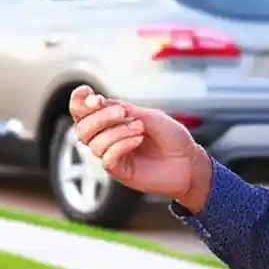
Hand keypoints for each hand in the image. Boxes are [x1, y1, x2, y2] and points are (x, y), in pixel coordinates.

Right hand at [67, 85, 212, 211]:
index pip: (82, 111)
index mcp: (112, 120)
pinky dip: (120, 145)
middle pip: (82, 128)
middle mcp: (107, 137)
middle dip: (99, 117)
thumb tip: (104, 104)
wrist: (189, 162)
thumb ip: (128, 110)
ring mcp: (112, 155)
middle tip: (124, 112)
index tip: (91, 97)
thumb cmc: (172, 137)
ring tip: (140, 129)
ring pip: (94, 143)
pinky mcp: (119, 171)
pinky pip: (107, 158)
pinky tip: (138, 140)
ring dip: (116, 131)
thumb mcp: (151, 117)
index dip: (79, 102)